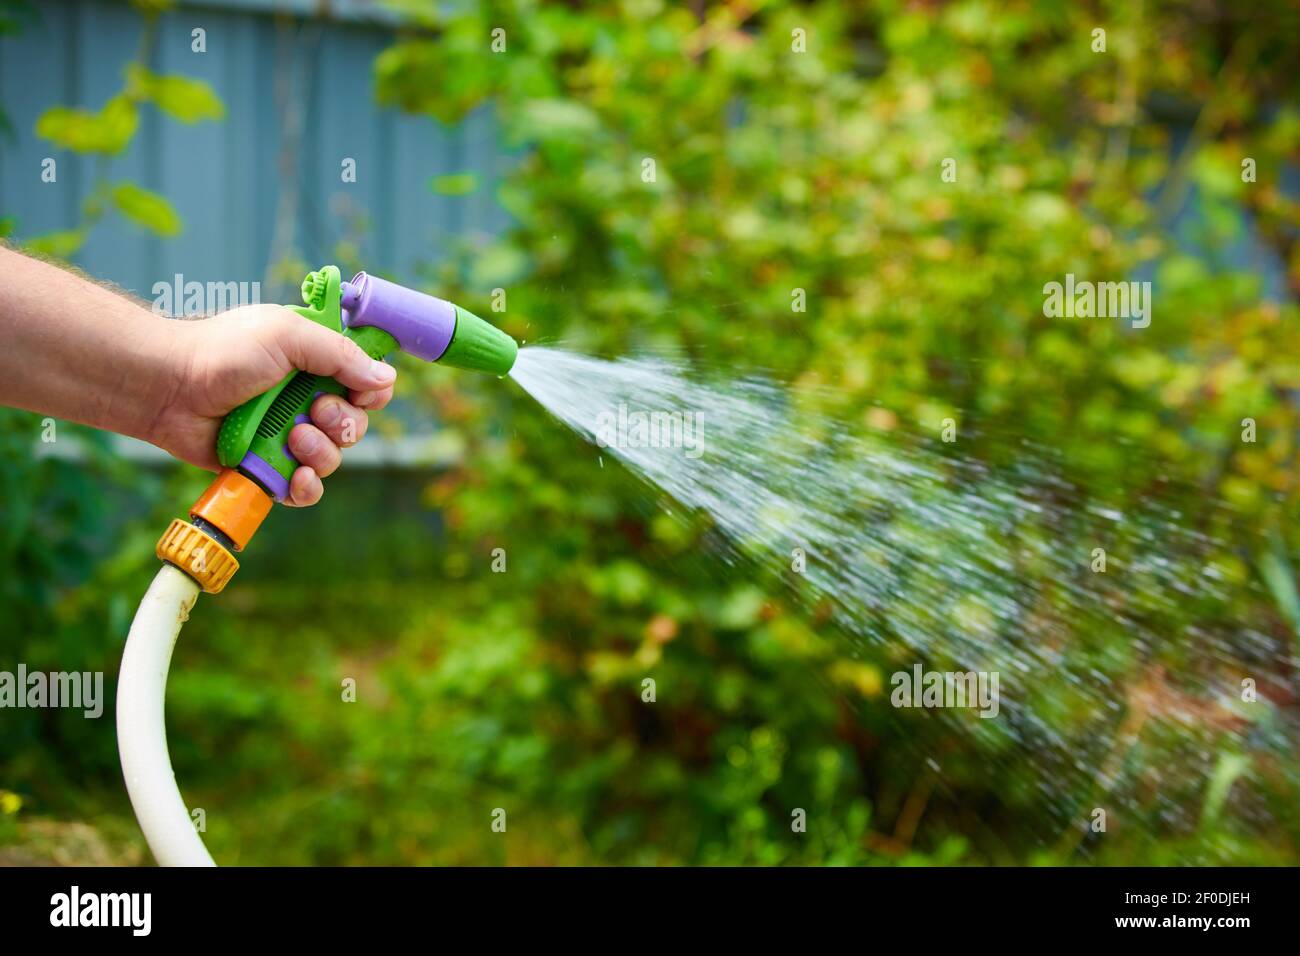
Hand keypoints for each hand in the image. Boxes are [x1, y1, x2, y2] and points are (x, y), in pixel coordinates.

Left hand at [153, 305, 396, 505]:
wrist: (169, 388)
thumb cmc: (222, 351)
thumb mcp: (288, 336)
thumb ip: (340, 355)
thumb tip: (387, 379)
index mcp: (316, 364)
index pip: (367, 383)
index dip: (371, 392)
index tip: (360, 392)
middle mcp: (306, 400)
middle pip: (357, 424)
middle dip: (344, 423)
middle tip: (315, 411)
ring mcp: (288, 435)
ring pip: (335, 458)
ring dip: (322, 451)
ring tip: (291, 438)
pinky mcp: (268, 467)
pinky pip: (306, 489)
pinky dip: (308, 487)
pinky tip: (297, 477)